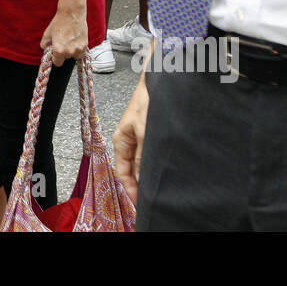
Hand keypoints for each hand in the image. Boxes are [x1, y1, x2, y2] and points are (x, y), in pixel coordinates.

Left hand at [39, 3, 87, 65]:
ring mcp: (79, 49)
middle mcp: (69, 52)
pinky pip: (81, 52)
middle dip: (63, 53)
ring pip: (74, 56)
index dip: (55, 58)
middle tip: (62, 43)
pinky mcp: (85, 45)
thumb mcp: (47, 34)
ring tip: (69, 41)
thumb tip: (46, 50)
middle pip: (66, 58)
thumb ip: (44, 45)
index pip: (57, 63)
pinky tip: (75, 41)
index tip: (56, 54)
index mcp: (59, 51)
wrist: (72, 13)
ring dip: (72, 52)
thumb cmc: (59, 22)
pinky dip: (78, 49)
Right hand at [113, 71, 149, 205]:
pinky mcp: (152, 134)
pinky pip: (151, 155)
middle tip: (150, 201)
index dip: (129, 190)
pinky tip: (165, 172)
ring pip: (142, 163)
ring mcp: (141, 138)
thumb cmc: (147, 101)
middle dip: (140, 186)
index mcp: (121, 140)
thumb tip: (142, 179)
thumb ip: (142, 156)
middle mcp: (130, 141)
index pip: (122, 172)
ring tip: (158, 190)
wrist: (160, 81)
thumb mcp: (144, 132)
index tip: (139, 204)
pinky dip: (155, 165)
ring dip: (148, 176)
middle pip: (132, 170)